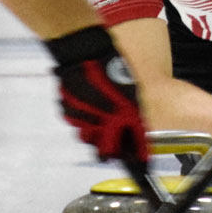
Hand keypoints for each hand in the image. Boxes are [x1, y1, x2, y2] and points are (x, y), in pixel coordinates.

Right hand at [44, 25, 147, 161]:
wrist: (83, 50)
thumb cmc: (109, 65)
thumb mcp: (129, 89)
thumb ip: (132, 113)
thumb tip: (136, 130)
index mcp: (125, 113)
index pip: (136, 144)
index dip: (140, 154)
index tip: (142, 162)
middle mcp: (105, 120)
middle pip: (107, 152)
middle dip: (111, 147)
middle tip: (114, 137)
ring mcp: (85, 119)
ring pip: (90, 138)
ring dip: (95, 132)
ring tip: (98, 112)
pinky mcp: (69, 114)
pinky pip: (77, 124)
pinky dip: (82, 118)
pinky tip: (86, 102)